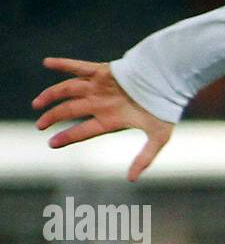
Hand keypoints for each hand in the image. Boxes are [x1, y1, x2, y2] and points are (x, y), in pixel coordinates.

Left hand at [33, 58, 173, 180]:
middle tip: (39, 126)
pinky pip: (78, 67)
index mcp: (111, 120)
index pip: (83, 131)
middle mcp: (101, 103)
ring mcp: (99, 87)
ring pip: (68, 90)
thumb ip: (145, 158)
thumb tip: (132, 180)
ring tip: (36, 104)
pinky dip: (62, 64)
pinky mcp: (102, 71)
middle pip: (70, 111)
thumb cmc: (165, 109)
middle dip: (53, 118)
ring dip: (51, 96)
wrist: (169, 82)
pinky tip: (46, 63)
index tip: (51, 144)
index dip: (67, 137)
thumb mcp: (159, 137)